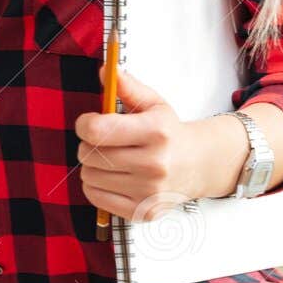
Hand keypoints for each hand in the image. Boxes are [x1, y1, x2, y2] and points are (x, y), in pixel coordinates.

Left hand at [74, 67, 248, 220]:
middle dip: (87, 144)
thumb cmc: (169, 131)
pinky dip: (95, 186)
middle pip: (90, 154)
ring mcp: (149, 191)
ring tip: (109, 159)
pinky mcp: (143, 211)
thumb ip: (128, 87)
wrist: (198, 165)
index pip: (98, 130)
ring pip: (90, 176)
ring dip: (92, 166)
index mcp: (156, 131)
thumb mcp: (154, 104)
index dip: (84, 124)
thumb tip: (105, 71)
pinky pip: (96, 198)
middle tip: (101, 141)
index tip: (88, 122)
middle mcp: (154, 163)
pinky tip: (111, 177)